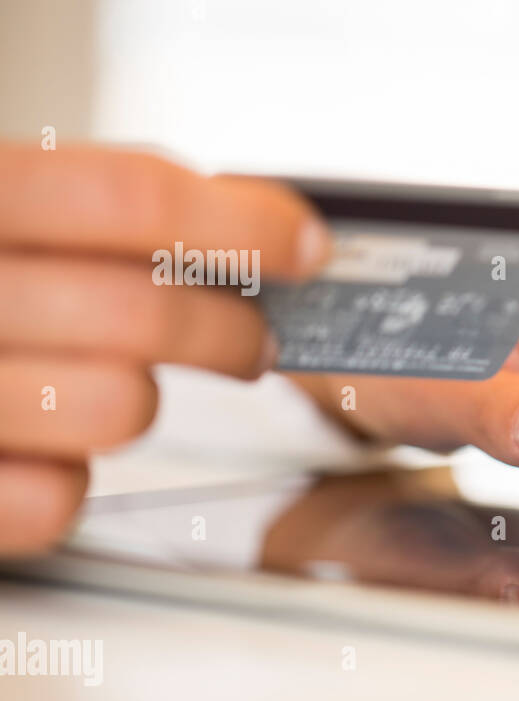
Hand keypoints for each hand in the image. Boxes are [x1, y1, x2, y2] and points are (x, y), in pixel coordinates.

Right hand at [0, 143, 329, 553]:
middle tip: (247, 339)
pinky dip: (65, 484)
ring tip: (118, 388)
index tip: (300, 244)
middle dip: (229, 331)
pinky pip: (56, 501)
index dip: (240, 222)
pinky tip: (36, 452)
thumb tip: (237, 219)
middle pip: (144, 314)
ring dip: (139, 404)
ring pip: (118, 410)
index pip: (126, 199)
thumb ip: (76, 209)